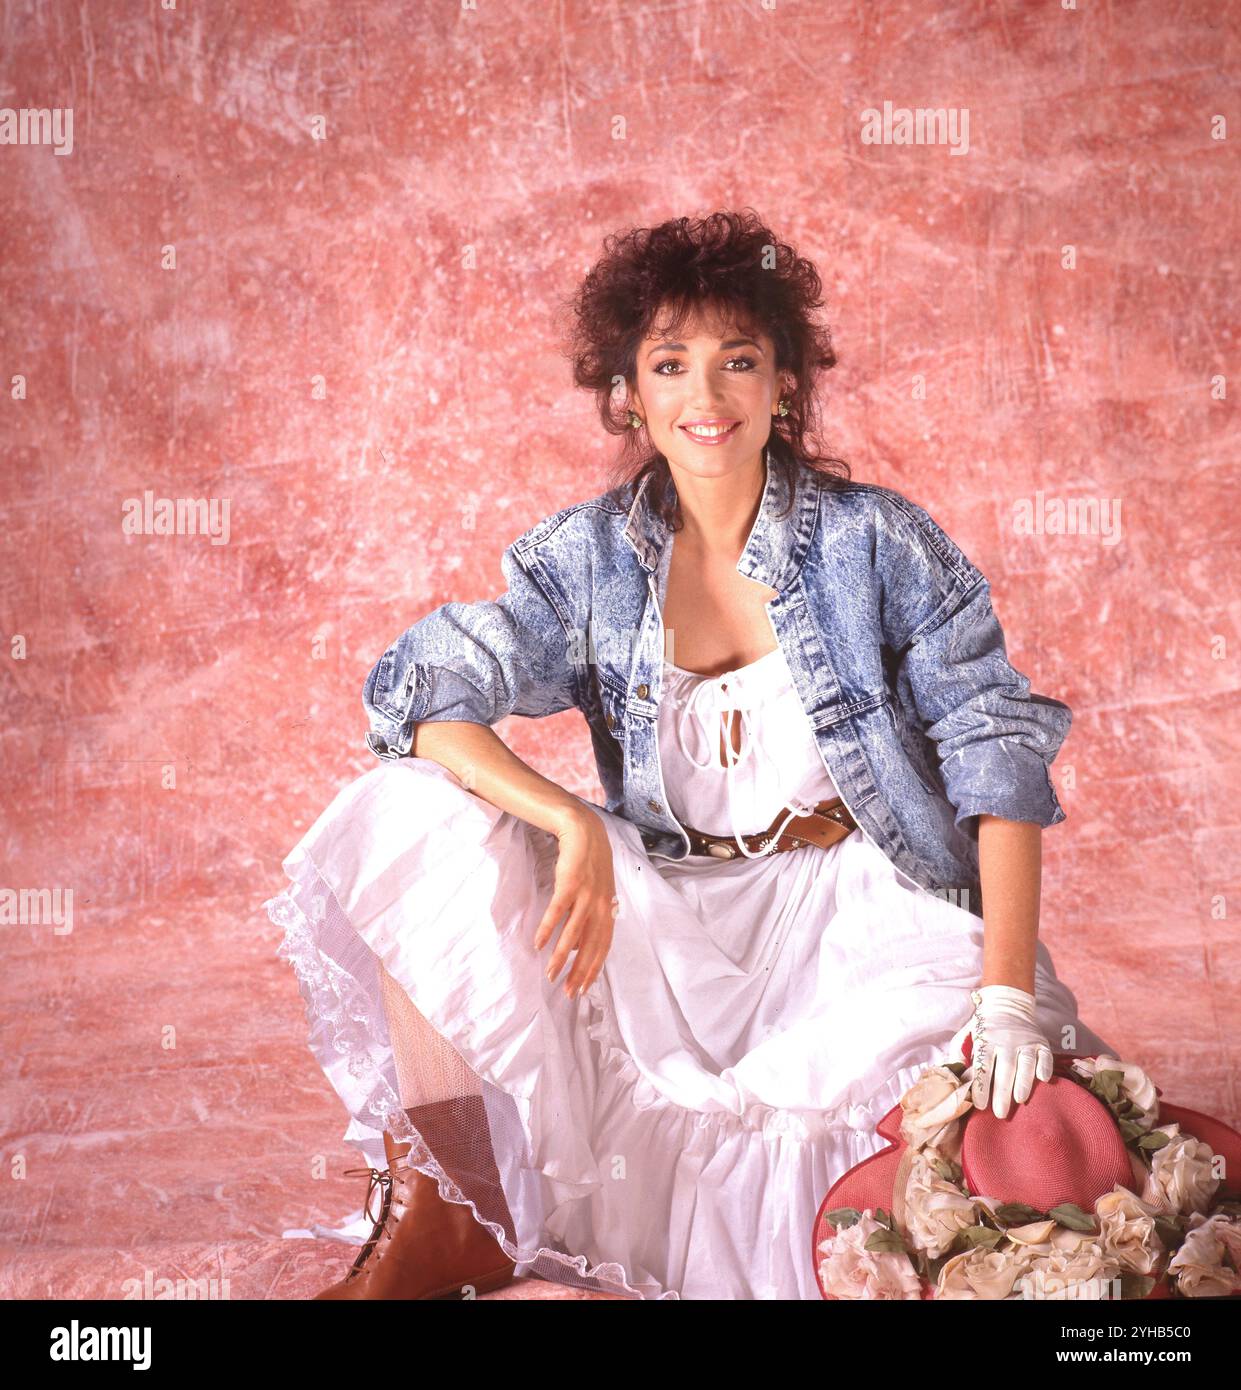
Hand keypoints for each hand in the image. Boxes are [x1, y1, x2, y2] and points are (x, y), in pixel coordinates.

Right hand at [534, 809, 617, 999]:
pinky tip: (538, 944)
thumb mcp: (598, 893)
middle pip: (590, 946)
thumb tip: (582, 947)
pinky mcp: (570, 884)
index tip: (582, 989)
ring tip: (550, 974)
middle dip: (579, 972)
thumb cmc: (590, 865)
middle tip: (567, 992)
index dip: (593, 970)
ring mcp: (586, 895)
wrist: (585, 832)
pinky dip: (547, 929)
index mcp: (608, 909)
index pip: (603, 947)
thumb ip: (593, 918)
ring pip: (574, 933)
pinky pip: (557, 912)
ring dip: (561, 956)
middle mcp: (600, 905)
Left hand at [947, 984, 1054, 1119]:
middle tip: (1000, 1114)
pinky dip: (1044, 1067)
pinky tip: (1042, 1080)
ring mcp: (1026, 1040)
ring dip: (1023, 1083)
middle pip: (1005, 1069)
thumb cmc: (983, 1027)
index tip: (980, 1106)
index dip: (982, 1087)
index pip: (983, 1066)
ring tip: (1019, 1100)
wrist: (1007, 1004)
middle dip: (1002, 1093)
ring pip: (1026, 1063)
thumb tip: (957, 1078)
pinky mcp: (1041, 1042)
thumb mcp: (965, 1035)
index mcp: (986, 1039)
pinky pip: (1045, 1056)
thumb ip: (959, 1054)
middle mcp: (1006, 1040)